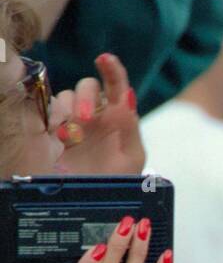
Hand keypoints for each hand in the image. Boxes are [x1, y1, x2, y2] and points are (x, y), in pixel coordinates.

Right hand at [55, 53, 144, 175]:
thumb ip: (130, 128)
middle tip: (84, 119)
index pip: (116, 84)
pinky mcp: (55, 131)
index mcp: (117, 117)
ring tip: (70, 137)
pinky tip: (59, 136)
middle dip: (85, 97)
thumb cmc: (118, 182)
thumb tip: (127, 96)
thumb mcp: (131, 159)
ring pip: (66, 97)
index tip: (104, 59)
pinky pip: (50, 112)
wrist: (94, 203)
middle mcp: (95, 114)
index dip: (111, 68)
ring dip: (68, 110)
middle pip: (87, 87)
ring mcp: (73, 121)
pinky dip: (53, 118)